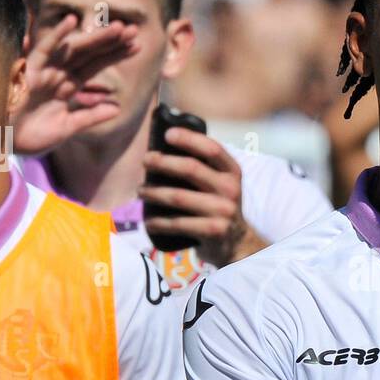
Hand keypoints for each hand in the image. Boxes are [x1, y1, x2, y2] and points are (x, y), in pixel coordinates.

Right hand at [11, 14, 139, 154]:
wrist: (0, 145)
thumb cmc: (28, 136)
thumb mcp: (66, 128)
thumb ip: (89, 117)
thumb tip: (117, 109)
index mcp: (66, 87)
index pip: (94, 66)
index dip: (114, 55)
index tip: (137, 46)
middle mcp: (56, 75)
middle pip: (88, 55)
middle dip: (110, 43)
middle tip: (133, 31)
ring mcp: (43, 72)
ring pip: (73, 50)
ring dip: (94, 38)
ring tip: (117, 28)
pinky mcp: (27, 73)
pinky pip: (43, 51)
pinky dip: (56, 36)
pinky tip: (72, 22)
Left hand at [139, 127, 259, 266]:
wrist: (238, 245)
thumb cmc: (220, 208)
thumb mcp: (222, 185)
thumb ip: (205, 169)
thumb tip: (163, 150)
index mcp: (232, 172)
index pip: (212, 149)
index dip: (189, 139)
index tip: (167, 134)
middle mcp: (230, 189)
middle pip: (190, 169)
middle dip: (162, 162)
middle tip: (145, 161)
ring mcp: (223, 211)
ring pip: (178, 197)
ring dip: (153, 192)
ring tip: (140, 191)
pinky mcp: (213, 231)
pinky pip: (177, 224)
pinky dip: (158, 223)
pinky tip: (148, 221)